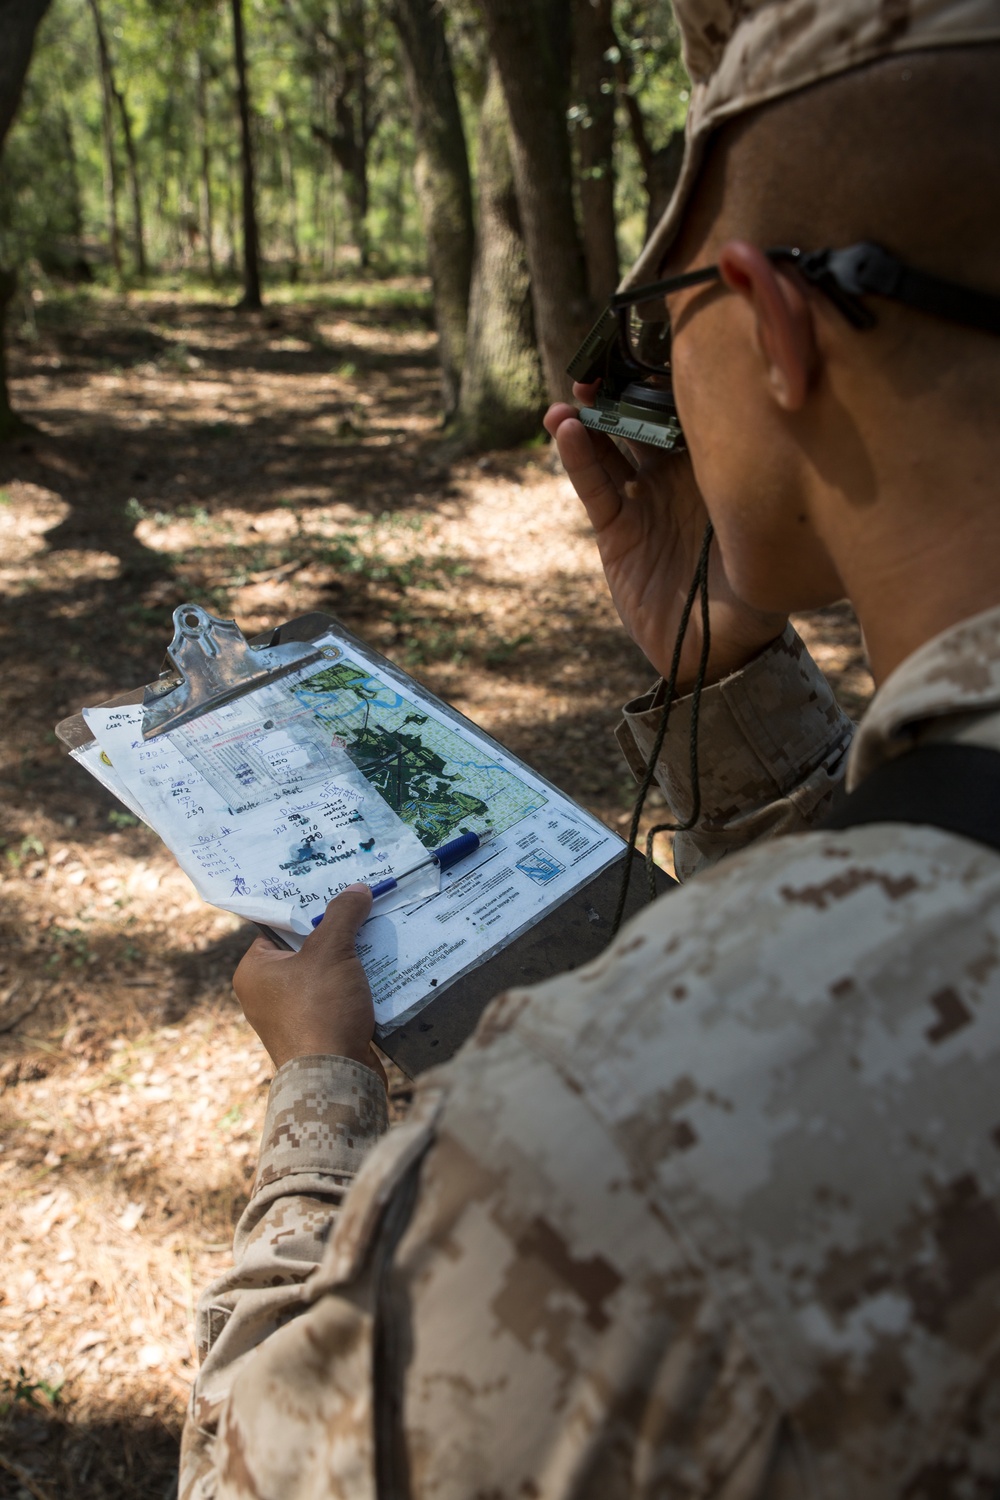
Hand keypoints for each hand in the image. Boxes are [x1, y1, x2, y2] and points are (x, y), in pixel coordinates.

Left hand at [233, 884, 384, 1083]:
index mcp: (254, 971)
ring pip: (327, 973)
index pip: (277, 926)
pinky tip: (384, 967)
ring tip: (379, 931)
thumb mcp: (330, 952)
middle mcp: (267, 993)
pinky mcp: (319, 1031)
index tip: (333, 888)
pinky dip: (359, 984)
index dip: (307, 906)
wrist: (335, 1079)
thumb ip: (341, 916)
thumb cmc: (319, 1010)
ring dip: (352, 958)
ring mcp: (293, 1015)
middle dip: (337, 932)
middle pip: (306, 948)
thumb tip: (357, 889)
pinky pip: (339, 997)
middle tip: (362, 905)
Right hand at [544, 383, 786, 688]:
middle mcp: (683, 477)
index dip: (678, 376)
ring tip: (577, 391)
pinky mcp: (618, 531)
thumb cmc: (760, 596)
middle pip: (647, 418)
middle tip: (608, 359)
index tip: (665, 344)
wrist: (720, 653)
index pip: (698, 410)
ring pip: (613, 446)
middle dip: (627, 386)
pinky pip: (596, 487)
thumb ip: (775, 492)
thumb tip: (804, 435)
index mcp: (724, 469)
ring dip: (592, 416)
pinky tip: (566, 429)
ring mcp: (647, 501)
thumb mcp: (774, 536)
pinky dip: (580, 458)